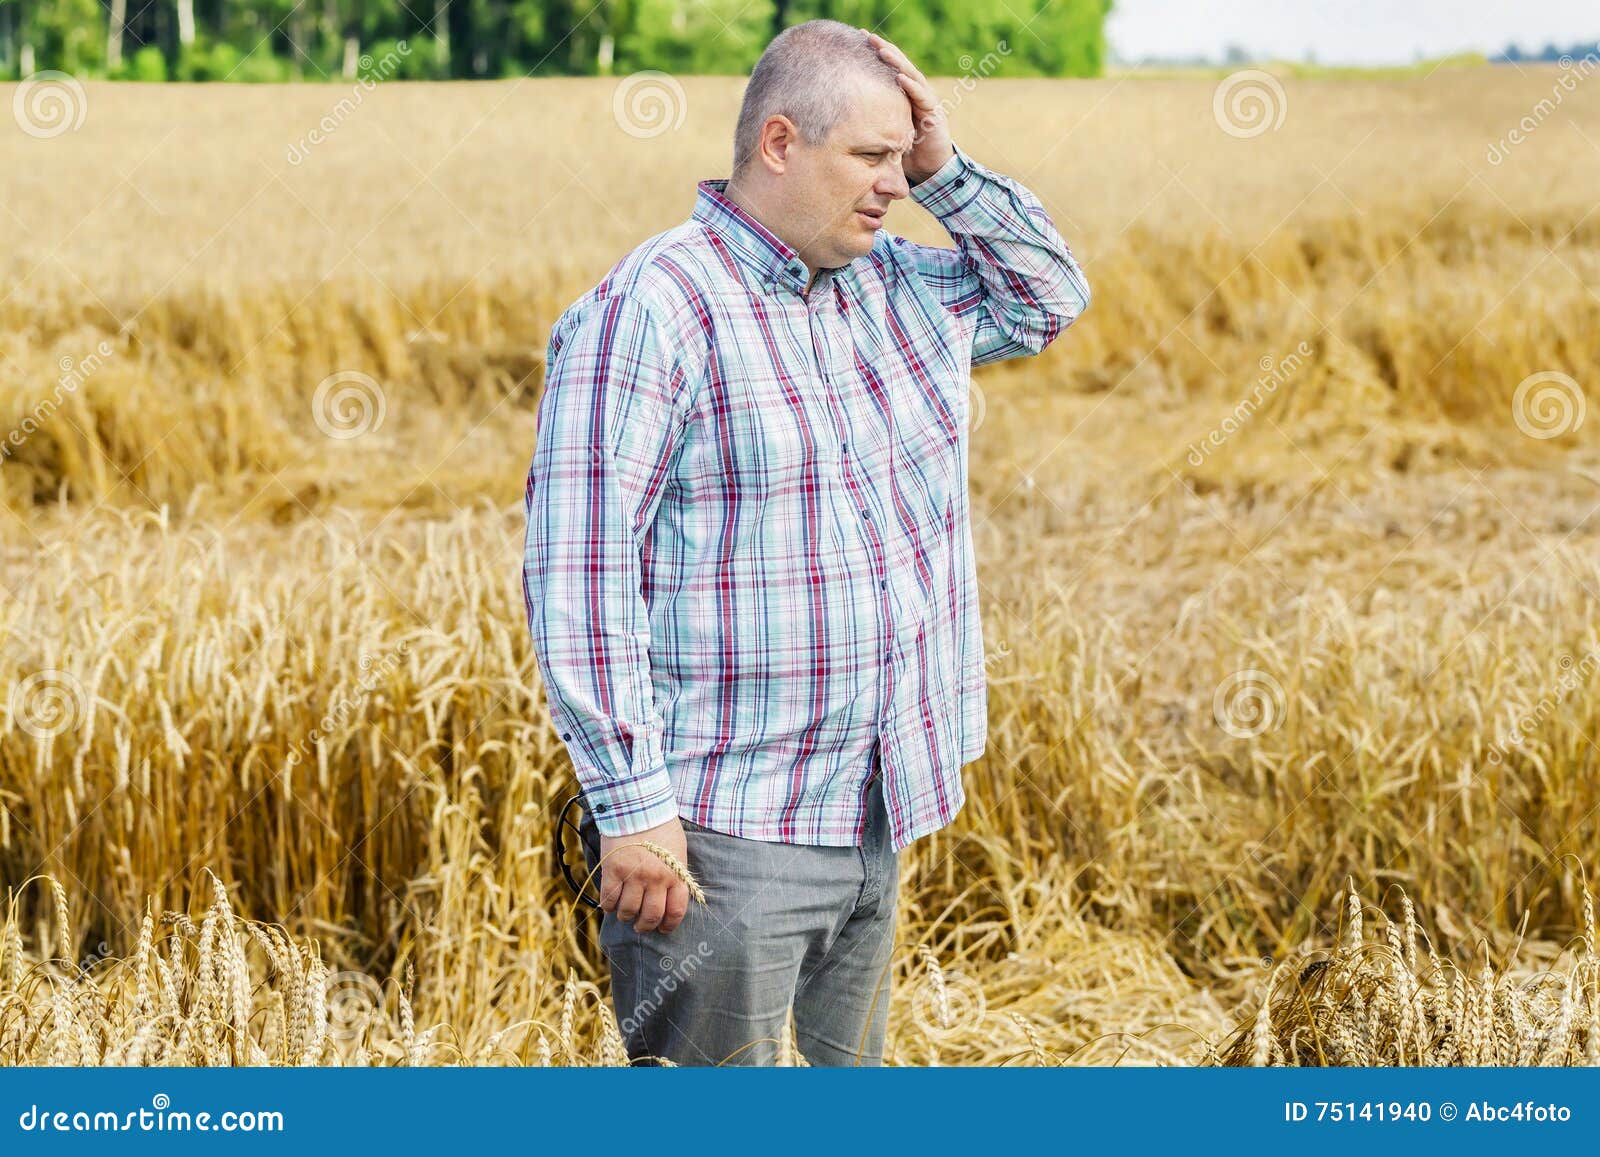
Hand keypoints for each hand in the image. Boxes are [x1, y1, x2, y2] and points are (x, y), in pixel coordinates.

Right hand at [597, 816, 690, 933]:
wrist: (638, 804)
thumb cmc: (662, 827)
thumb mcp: (678, 852)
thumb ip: (676, 875)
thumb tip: (671, 898)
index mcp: (676, 874)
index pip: (675, 911)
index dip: (668, 925)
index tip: (662, 928)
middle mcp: (656, 879)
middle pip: (650, 916)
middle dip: (645, 926)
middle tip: (641, 926)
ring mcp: (633, 875)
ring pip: (628, 911)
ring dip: (626, 916)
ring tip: (625, 914)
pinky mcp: (613, 869)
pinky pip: (609, 898)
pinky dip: (609, 906)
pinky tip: (610, 904)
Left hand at [865, 31, 954, 185]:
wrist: (930, 171)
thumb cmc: (904, 154)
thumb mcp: (882, 134)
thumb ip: (870, 123)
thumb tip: (840, 118)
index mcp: (902, 96)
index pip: (889, 70)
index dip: (876, 55)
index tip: (857, 40)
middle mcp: (915, 95)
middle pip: (899, 66)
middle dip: (884, 50)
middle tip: (867, 36)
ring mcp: (926, 102)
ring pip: (912, 76)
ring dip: (897, 62)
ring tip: (882, 50)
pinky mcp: (934, 114)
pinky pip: (923, 97)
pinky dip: (912, 86)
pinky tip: (900, 77)